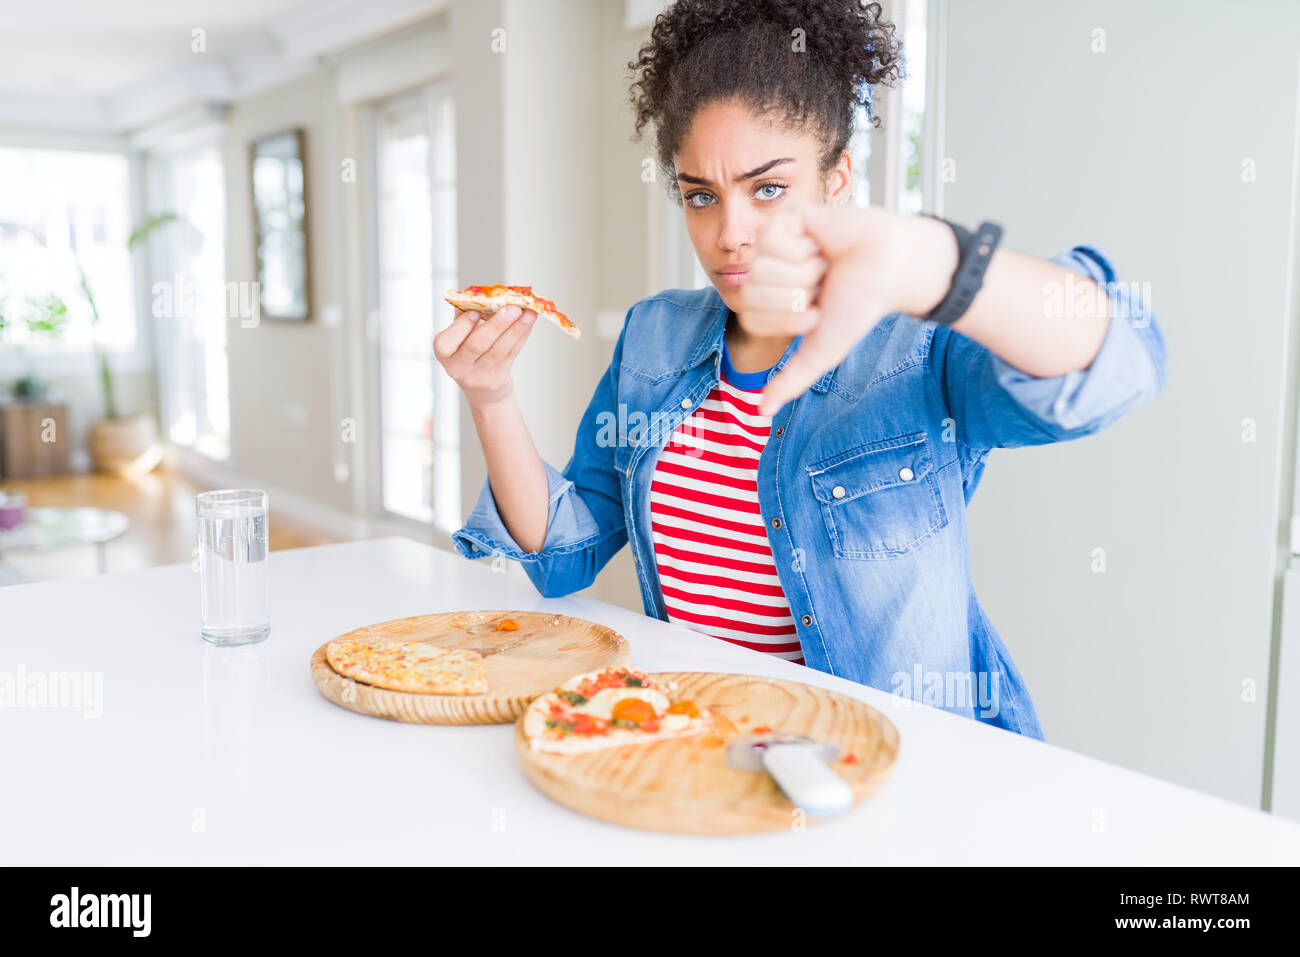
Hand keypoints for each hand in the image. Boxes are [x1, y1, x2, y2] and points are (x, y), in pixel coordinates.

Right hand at [433, 304, 536, 408]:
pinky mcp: (496, 379)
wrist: (481, 390)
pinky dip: (521, 336)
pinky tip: (528, 323)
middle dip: (497, 324)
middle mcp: (458, 367)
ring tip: (529, 313)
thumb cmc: (469, 354)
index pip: (446, 341)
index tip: (476, 311)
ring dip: (516, 329)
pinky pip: (511, 354)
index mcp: (444, 352)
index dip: (462, 326)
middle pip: (477, 344)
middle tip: (513, 307)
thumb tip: (479, 294)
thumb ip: (465, 316)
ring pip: (499, 350)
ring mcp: (478, 376)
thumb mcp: (460, 336)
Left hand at [743, 204, 957, 414]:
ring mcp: (775, 244)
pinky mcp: (786, 218)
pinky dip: (802, 248)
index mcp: (775, 301)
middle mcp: (770, 272)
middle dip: (793, 296)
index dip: (785, 321)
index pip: (751, 318)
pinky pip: (771, 240)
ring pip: (759, 266)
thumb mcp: (821, 351)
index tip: (816, 313)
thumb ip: (791, 381)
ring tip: (825, 264)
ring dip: (801, 271)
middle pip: (749, 292)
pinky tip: (821, 244)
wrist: (890, 270)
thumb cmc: (860, 307)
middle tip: (822, 285)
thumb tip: (762, 413)